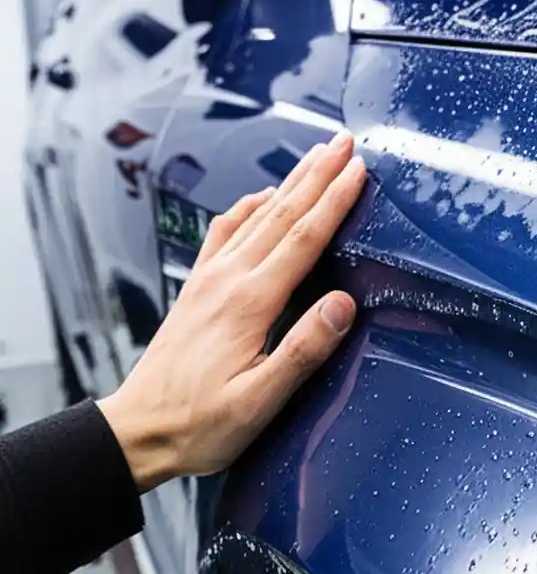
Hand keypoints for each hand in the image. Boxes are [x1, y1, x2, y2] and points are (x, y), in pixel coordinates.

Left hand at [99, 132, 365, 490]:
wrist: (138, 432)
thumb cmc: (201, 424)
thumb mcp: (259, 401)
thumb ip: (304, 350)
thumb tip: (344, 304)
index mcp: (249, 303)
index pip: (302, 239)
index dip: (334, 201)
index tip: (359, 170)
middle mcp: (227, 280)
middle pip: (281, 213)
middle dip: (317, 175)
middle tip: (345, 143)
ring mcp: (209, 280)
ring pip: (256, 216)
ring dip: (290, 183)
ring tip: (316, 157)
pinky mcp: (197, 289)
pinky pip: (226, 232)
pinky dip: (248, 206)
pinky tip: (260, 199)